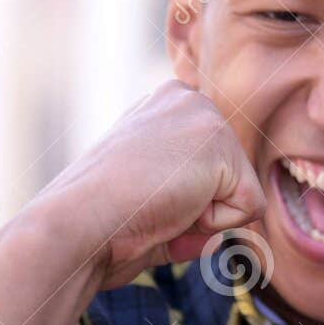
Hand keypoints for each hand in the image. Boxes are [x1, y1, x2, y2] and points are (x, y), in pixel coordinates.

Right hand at [0, 81, 264, 324]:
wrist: (74, 226)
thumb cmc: (101, 223)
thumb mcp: (149, 194)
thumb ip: (190, 198)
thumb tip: (233, 222)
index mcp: (165, 106)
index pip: (211, 170)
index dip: (183, 203)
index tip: (140, 198)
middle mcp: (188, 99)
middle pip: (232, 179)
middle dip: (200, 210)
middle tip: (150, 206)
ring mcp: (204, 114)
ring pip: (242, 194)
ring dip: (204, 219)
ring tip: (158, 206)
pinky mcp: (218, 142)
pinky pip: (249, 208)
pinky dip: (214, 225)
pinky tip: (172, 207)